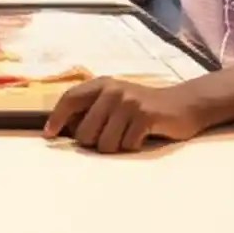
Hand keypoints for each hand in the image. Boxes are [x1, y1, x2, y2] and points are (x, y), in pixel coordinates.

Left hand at [44, 78, 204, 152]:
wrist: (184, 105)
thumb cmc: (143, 108)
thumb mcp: (115, 102)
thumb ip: (92, 111)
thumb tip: (64, 128)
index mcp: (102, 85)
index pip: (70, 99)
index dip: (57, 118)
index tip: (49, 135)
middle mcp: (113, 90)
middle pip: (84, 132)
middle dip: (94, 143)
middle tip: (113, 138)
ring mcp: (129, 102)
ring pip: (104, 144)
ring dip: (116, 147)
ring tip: (129, 136)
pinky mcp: (145, 115)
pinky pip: (126, 145)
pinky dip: (133, 147)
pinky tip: (143, 136)